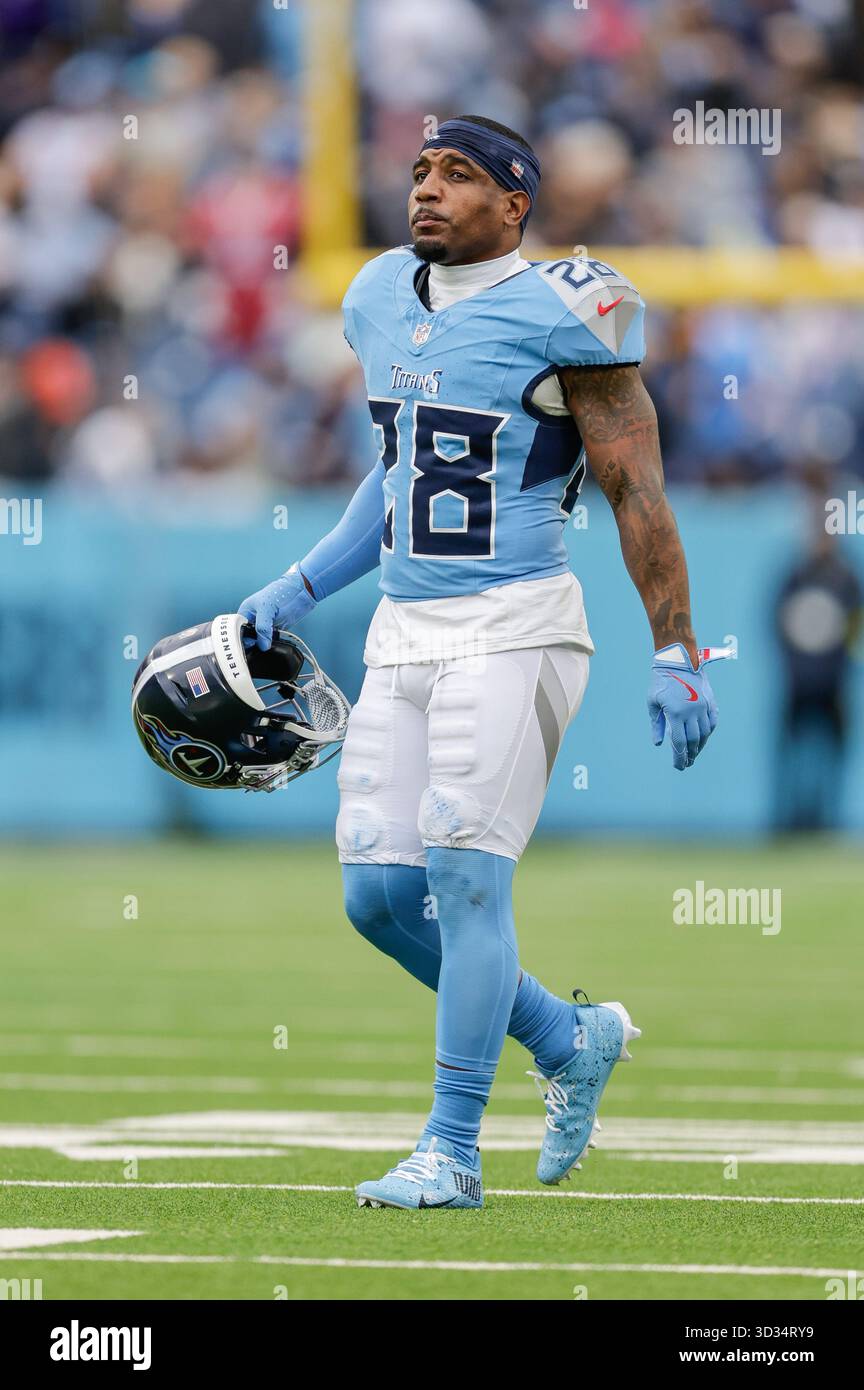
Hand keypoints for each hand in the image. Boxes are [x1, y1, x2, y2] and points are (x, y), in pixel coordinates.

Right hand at [238, 564, 316, 650]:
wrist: (301, 592)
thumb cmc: (280, 592)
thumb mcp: (266, 608)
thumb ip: (262, 627)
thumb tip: (263, 645)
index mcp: (246, 612)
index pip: (237, 630)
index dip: (240, 639)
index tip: (247, 645)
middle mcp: (253, 620)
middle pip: (247, 638)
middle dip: (252, 644)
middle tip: (257, 648)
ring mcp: (264, 626)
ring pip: (259, 642)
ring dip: (262, 646)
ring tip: (266, 646)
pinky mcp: (275, 631)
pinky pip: (270, 642)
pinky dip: (272, 645)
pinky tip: (273, 645)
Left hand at [648, 644, 717, 770]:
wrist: (678, 658)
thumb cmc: (661, 680)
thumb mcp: (653, 703)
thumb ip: (656, 724)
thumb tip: (658, 744)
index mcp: (675, 714)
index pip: (679, 743)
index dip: (679, 757)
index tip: (679, 767)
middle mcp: (692, 712)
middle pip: (693, 741)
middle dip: (690, 755)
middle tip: (686, 764)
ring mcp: (703, 706)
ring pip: (705, 733)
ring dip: (699, 746)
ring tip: (694, 754)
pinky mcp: (710, 701)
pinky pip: (712, 722)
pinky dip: (708, 732)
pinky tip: (703, 739)